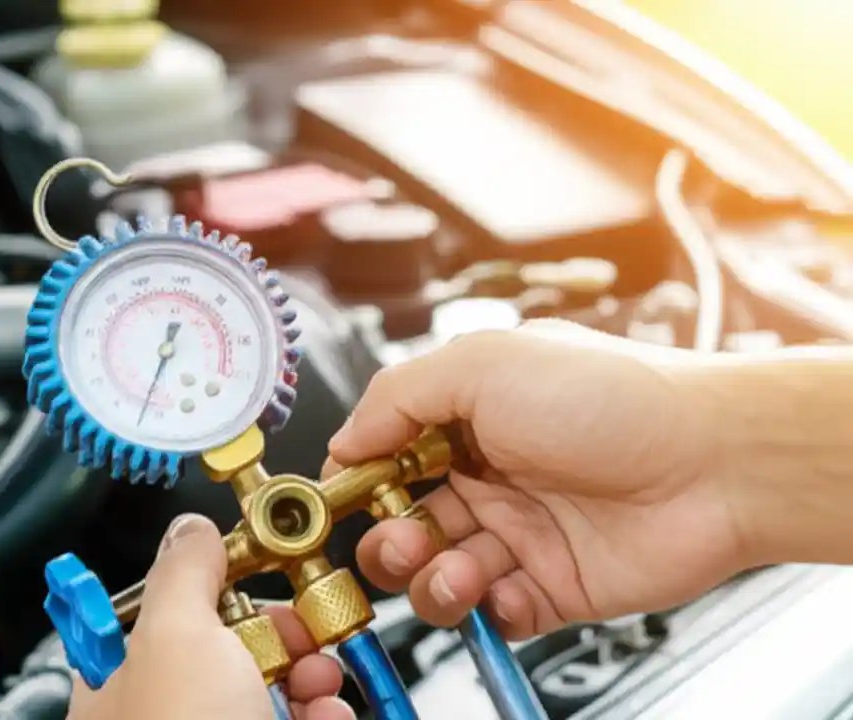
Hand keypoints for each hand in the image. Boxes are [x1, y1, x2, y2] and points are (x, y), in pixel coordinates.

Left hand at [68, 514, 355, 719]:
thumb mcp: (174, 635)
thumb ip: (185, 570)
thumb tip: (190, 526)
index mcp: (123, 675)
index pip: (168, 608)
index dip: (220, 586)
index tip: (261, 572)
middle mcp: (165, 715)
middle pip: (232, 649)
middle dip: (282, 635)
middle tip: (305, 635)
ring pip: (272, 694)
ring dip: (312, 679)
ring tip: (323, 685)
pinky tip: (333, 719)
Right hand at [326, 320, 748, 638]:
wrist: (714, 462)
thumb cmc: (612, 397)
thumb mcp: (482, 364)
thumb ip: (398, 396)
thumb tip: (343, 436)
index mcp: (467, 416)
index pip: (386, 456)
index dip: (357, 481)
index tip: (338, 499)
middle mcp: (490, 474)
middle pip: (405, 522)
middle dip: (388, 540)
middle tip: (403, 538)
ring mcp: (523, 532)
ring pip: (442, 574)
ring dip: (432, 580)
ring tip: (457, 570)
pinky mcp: (556, 586)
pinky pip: (498, 613)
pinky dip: (489, 610)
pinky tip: (508, 589)